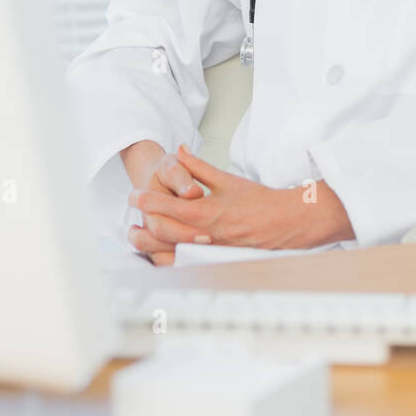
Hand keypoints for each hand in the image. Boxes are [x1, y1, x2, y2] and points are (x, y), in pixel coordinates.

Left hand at [127, 144, 354, 264]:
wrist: (285, 222)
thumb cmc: (258, 200)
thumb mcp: (227, 179)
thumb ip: (200, 166)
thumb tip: (181, 149)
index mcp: (209, 211)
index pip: (170, 206)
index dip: (148, 200)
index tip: (134, 194)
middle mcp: (207, 235)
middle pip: (165, 231)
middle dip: (143, 220)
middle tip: (130, 211)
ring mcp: (209, 251)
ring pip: (171, 252)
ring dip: (149, 244)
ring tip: (136, 234)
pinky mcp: (214, 261)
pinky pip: (184, 265)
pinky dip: (167, 261)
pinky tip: (156, 254)